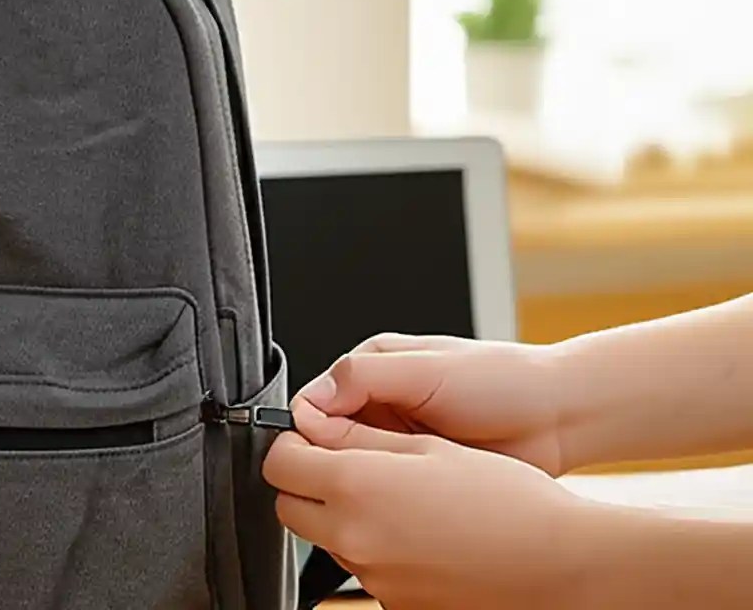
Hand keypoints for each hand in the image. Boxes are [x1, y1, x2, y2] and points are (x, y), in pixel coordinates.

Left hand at [264, 401, 595, 609]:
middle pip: (290, 506)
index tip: (311, 437)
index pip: (280, 463)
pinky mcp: (392, 602)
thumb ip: (358, 437)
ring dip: (341, 515)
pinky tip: (417, 533)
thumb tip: (314, 426)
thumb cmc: (506, 499)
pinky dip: (375, 548)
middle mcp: (354, 537)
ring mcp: (372, 576)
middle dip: (307, 481)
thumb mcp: (428, 447)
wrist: (558, 562)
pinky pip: (363, 567)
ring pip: (325, 537)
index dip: (293, 443)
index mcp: (356, 488)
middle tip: (345, 463)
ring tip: (397, 499)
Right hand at [303, 333, 569, 475]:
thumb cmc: (503, 381)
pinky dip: (383, 496)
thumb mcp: (429, 368)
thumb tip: (311, 400)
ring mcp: (397, 439)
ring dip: (360, 479)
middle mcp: (379, 402)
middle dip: (332, 458)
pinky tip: (393, 501)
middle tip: (347, 474)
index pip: (315, 401)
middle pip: (327, 438)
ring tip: (376, 487)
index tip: (312, 453)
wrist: (559, 417)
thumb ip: (365, 376)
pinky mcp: (416, 471)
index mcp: (373, 366)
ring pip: (353, 467)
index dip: (307, 429)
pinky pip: (384, 488)